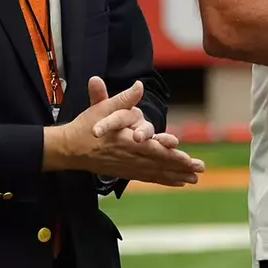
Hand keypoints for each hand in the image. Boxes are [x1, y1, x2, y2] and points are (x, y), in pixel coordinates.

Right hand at [57, 76, 205, 186]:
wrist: (68, 149)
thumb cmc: (85, 127)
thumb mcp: (102, 108)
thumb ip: (122, 99)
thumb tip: (138, 85)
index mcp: (125, 141)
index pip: (152, 149)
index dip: (170, 155)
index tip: (187, 158)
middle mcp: (128, 157)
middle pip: (158, 164)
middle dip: (180, 167)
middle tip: (200, 169)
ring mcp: (126, 166)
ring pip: (155, 172)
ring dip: (176, 176)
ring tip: (194, 179)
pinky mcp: (124, 171)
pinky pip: (147, 177)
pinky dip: (163, 180)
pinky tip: (178, 182)